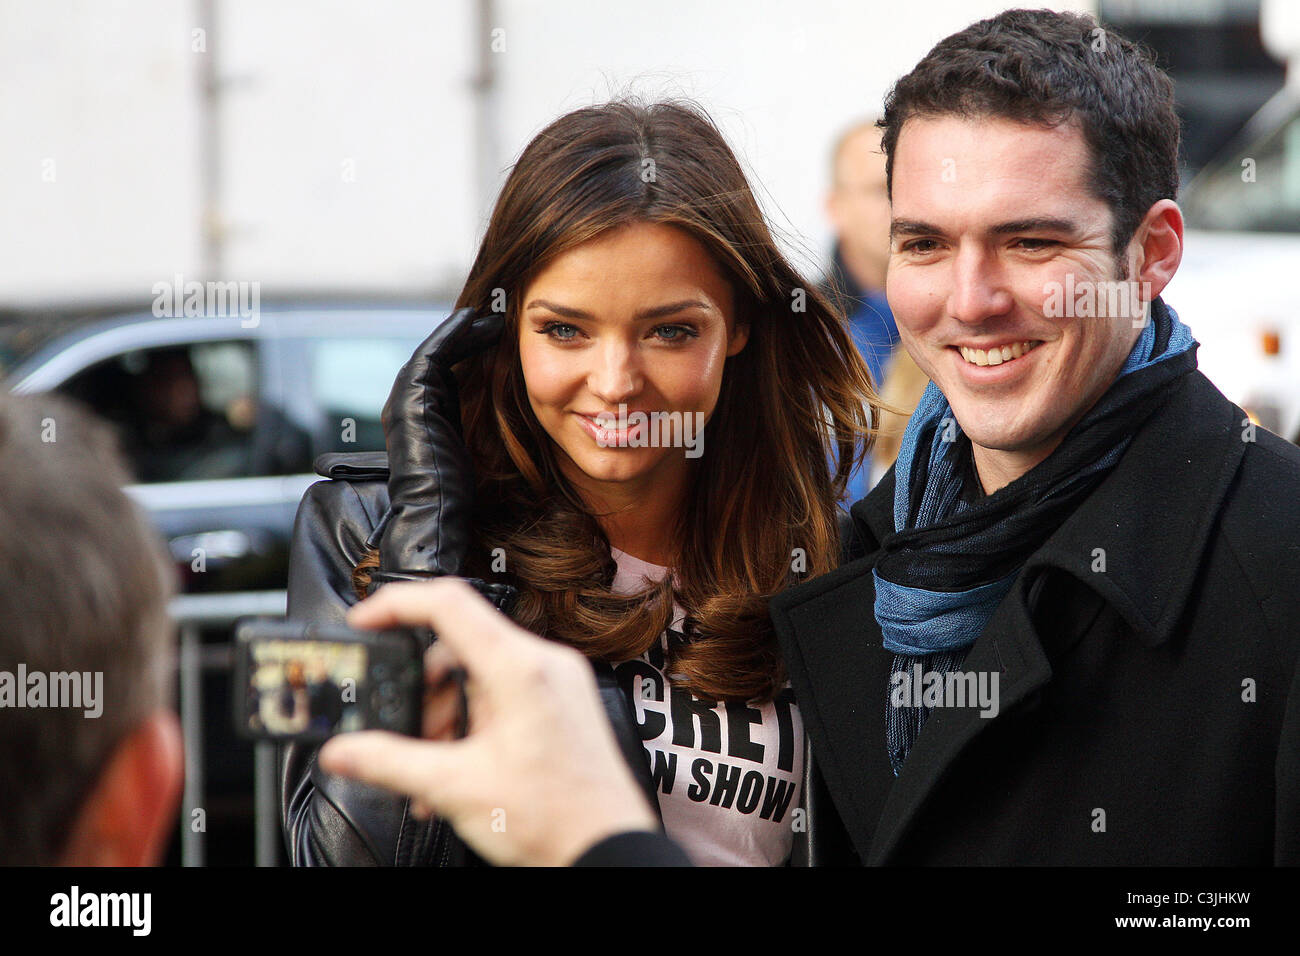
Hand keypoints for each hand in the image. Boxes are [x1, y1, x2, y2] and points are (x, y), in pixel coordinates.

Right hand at [318, 579, 659, 866]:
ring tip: (432, 763)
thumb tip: (343, 751)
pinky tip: (456, 766)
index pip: (448, 603)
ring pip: (479, 673)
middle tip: (403, 726)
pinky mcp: (562, 705)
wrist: (607, 851)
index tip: (365, 620)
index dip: (397, 604)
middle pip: (460, 644)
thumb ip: (390, 763)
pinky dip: (472, 722)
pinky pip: (503, 695)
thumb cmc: (555, 818)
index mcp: (521, 668)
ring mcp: (558, 683)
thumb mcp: (456, 788)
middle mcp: (546, 664)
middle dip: (422, 687)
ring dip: (444, 712)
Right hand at [374, 308, 502, 585]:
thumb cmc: (457, 499)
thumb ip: (472, 431)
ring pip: (434, 352)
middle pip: (435, 358)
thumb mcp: (468, 455)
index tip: (494, 337)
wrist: (435, 518)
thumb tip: (500, 418)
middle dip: (463, 337)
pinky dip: (453, 336)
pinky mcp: (412, 401)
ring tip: (488, 317)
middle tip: (493, 318)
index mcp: (417, 418)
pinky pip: (434, 356)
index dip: (466, 353)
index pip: (441, 373)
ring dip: (461, 332)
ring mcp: (404, 402)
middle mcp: (404, 406)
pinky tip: (476, 324)